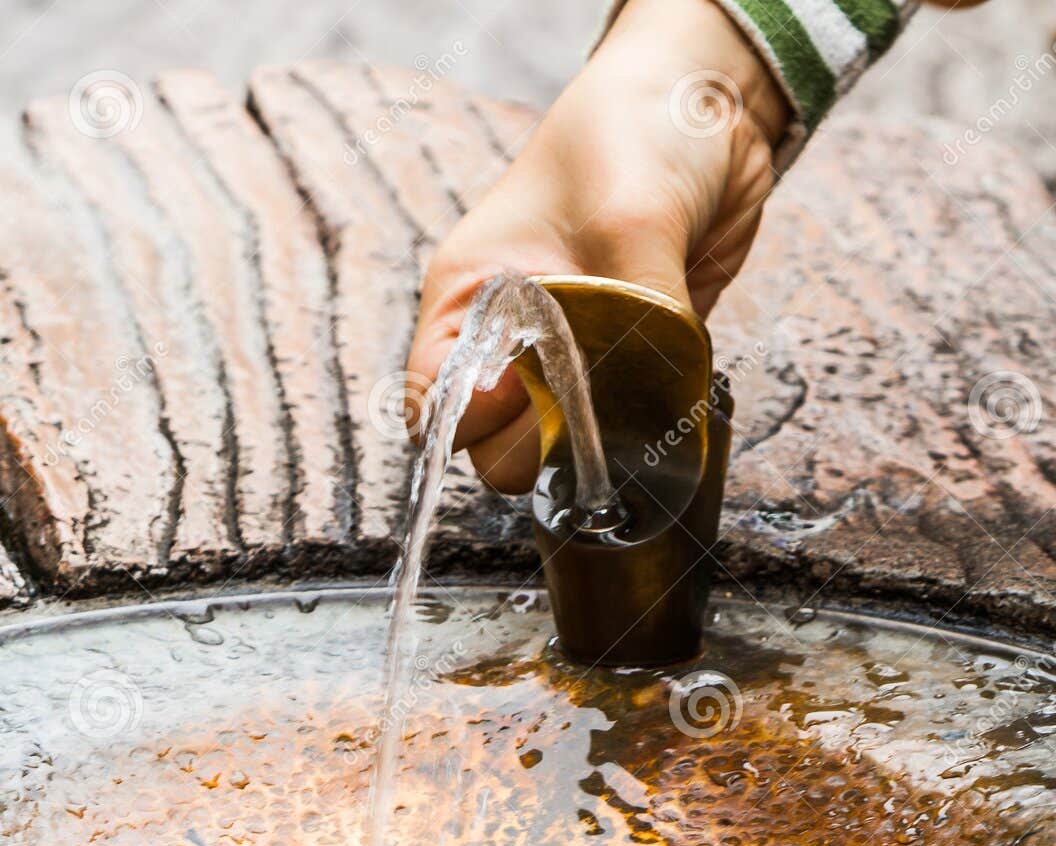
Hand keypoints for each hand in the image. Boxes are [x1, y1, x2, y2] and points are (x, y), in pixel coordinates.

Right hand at [403, 0, 788, 493]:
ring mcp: (571, 352)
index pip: (436, 403)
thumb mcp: (627, 219)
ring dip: (598, 443)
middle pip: (499, 442)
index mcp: (467, 299)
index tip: (522, 394)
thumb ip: (631, 315)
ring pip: (564, 442)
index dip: (471, 420)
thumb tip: (651, 399)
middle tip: (592, 411)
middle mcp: (509, 337)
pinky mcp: (631, 357)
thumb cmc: (632, 134)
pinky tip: (669, 401)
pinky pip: (625, 422)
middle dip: (540, 444)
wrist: (707, 103)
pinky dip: (646, 427)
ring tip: (637, 406)